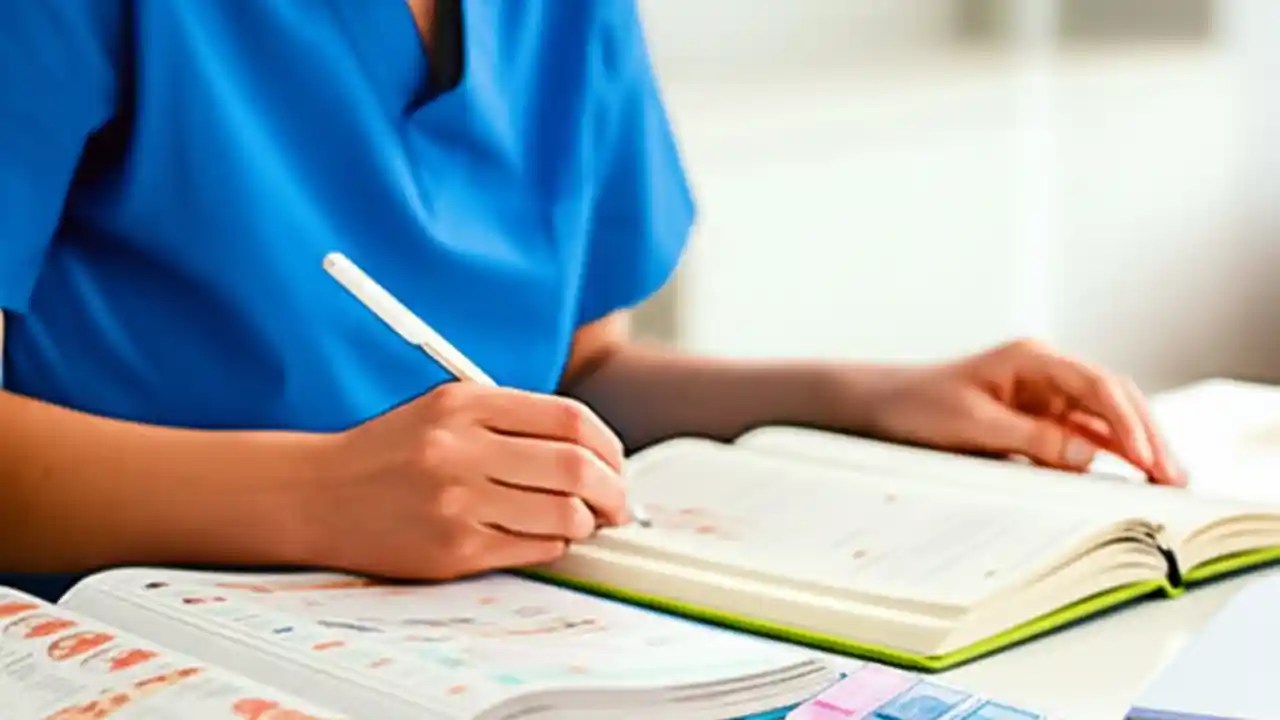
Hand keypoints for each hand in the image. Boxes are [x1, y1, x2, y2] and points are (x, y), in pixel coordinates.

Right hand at [303, 382, 629, 579]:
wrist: (318, 495)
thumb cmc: (390, 453)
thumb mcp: (446, 410)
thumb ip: (514, 420)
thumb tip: (594, 452)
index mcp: (465, 404)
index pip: (569, 419)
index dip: (607, 445)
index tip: (614, 462)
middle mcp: (461, 449)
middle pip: (576, 467)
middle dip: (614, 490)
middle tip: (617, 502)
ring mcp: (457, 502)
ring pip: (563, 514)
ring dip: (586, 521)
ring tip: (580, 521)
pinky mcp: (453, 549)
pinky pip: (534, 548)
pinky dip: (554, 543)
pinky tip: (543, 535)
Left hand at [852, 339, 1183, 484]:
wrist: (880, 406)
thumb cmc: (916, 406)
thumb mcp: (971, 425)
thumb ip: (1032, 438)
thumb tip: (1090, 454)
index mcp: (1031, 360)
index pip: (1097, 385)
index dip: (1129, 422)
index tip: (1149, 458)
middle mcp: (1044, 372)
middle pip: (1112, 399)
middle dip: (1147, 434)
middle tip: (1175, 476)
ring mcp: (1042, 394)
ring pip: (1105, 418)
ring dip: (1136, 446)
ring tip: (1168, 480)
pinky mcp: (1035, 418)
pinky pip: (1083, 434)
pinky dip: (1109, 452)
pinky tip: (1134, 473)